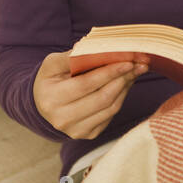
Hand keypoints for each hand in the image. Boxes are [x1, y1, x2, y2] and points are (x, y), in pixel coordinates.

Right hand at [33, 51, 147, 139]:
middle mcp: (61, 119)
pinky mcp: (88, 134)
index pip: (86, 84)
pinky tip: (124, 84)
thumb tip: (97, 48)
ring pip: (111, 107)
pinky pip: (111, 115)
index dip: (109, 72)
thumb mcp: (53, 64)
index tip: (128, 61)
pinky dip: (121, 97)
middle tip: (139, 64)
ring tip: (134, 71)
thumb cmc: (51, 80)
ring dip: (126, 88)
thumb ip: (71, 56)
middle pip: (102, 98)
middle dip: (123, 79)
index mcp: (51, 99)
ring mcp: (75, 130)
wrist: (44, 104)